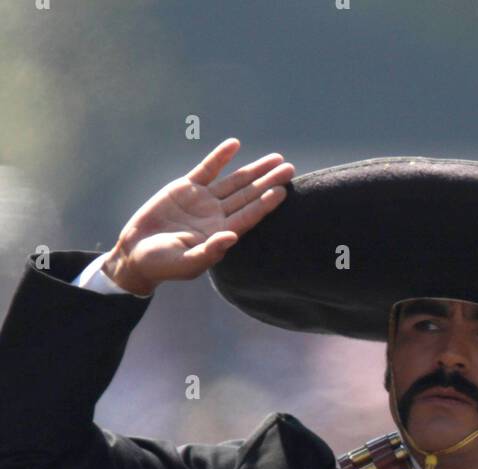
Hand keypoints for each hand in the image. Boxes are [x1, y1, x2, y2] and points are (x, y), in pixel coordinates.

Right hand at [102, 137, 293, 294]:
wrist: (138, 252)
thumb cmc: (164, 264)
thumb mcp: (187, 262)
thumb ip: (210, 251)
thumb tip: (231, 237)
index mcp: (221, 234)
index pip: (249, 216)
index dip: (265, 203)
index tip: (281, 190)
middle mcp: (218, 216)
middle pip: (248, 195)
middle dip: (268, 181)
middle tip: (290, 169)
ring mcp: (204, 200)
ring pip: (234, 181)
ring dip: (254, 169)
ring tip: (276, 158)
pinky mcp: (187, 188)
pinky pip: (208, 169)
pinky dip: (220, 157)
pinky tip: (234, 145)